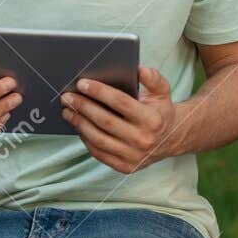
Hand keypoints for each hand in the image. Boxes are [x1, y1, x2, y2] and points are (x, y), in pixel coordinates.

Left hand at [61, 66, 176, 172]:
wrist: (170, 140)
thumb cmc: (160, 112)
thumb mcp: (163, 92)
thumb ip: (153, 79)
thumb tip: (140, 70)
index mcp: (152, 120)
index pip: (121, 102)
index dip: (99, 92)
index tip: (81, 83)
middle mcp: (143, 140)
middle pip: (105, 121)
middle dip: (83, 107)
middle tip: (68, 97)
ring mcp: (134, 156)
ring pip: (98, 139)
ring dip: (79, 123)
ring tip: (67, 111)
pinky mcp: (125, 167)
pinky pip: (98, 153)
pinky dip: (85, 138)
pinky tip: (78, 126)